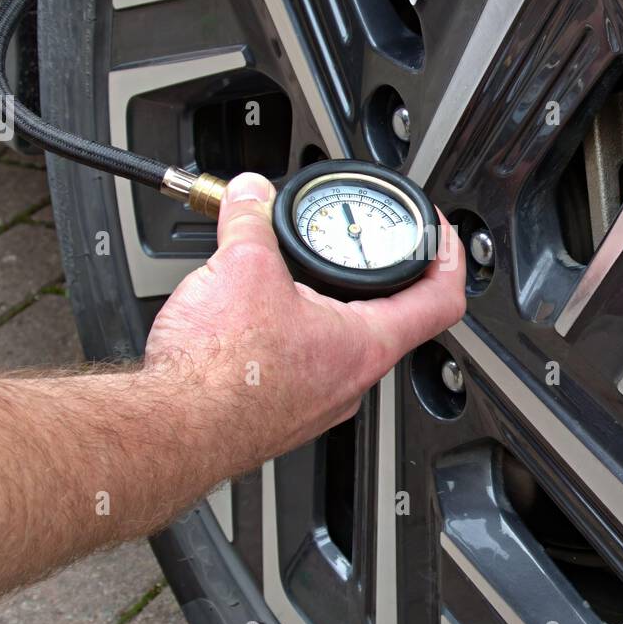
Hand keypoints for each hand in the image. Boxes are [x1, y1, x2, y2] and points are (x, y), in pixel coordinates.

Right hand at [144, 172, 466, 477]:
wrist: (175, 430)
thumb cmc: (219, 374)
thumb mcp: (241, 266)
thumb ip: (250, 219)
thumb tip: (250, 193)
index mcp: (366, 344)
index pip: (441, 299)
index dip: (447, 255)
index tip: (437, 231)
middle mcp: (351, 380)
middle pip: (392, 320)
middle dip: (376, 275)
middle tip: (362, 245)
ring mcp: (318, 402)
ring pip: (341, 346)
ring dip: (328, 308)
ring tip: (301, 278)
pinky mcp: (282, 413)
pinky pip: (303, 367)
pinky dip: (292, 336)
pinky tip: (258, 322)